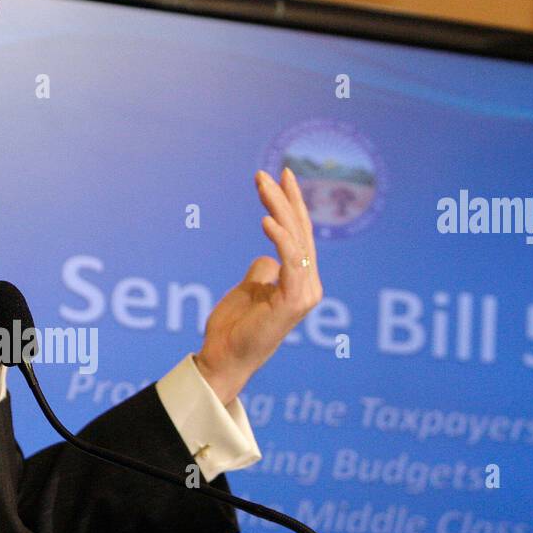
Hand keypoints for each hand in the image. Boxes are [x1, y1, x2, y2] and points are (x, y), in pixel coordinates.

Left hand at [195, 167, 323, 404]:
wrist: (224, 359)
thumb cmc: (234, 329)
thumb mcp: (249, 289)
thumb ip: (263, 271)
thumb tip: (267, 256)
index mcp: (300, 281)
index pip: (298, 234)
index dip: (290, 204)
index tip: (279, 176)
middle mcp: (308, 285)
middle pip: (300, 231)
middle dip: (284, 199)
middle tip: (268, 172)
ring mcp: (304, 294)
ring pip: (295, 240)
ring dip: (278, 209)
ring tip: (262, 184)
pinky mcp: (294, 302)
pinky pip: (290, 262)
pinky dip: (280, 239)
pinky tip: (267, 220)